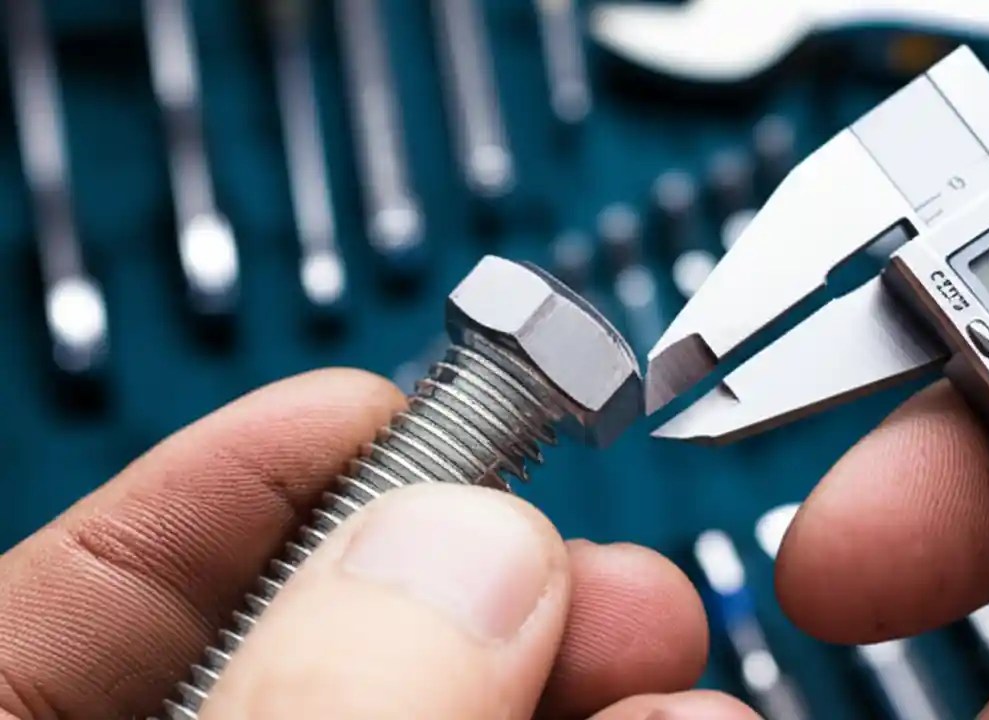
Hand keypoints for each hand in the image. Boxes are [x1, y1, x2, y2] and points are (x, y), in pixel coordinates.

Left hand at [0, 369, 756, 719]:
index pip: (96, 588)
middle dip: (478, 577)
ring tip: (673, 659)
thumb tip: (465, 554)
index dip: (239, 476)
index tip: (364, 403)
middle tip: (590, 559)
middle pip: (324, 645)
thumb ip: (321, 713)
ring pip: (454, 717)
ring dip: (585, 679)